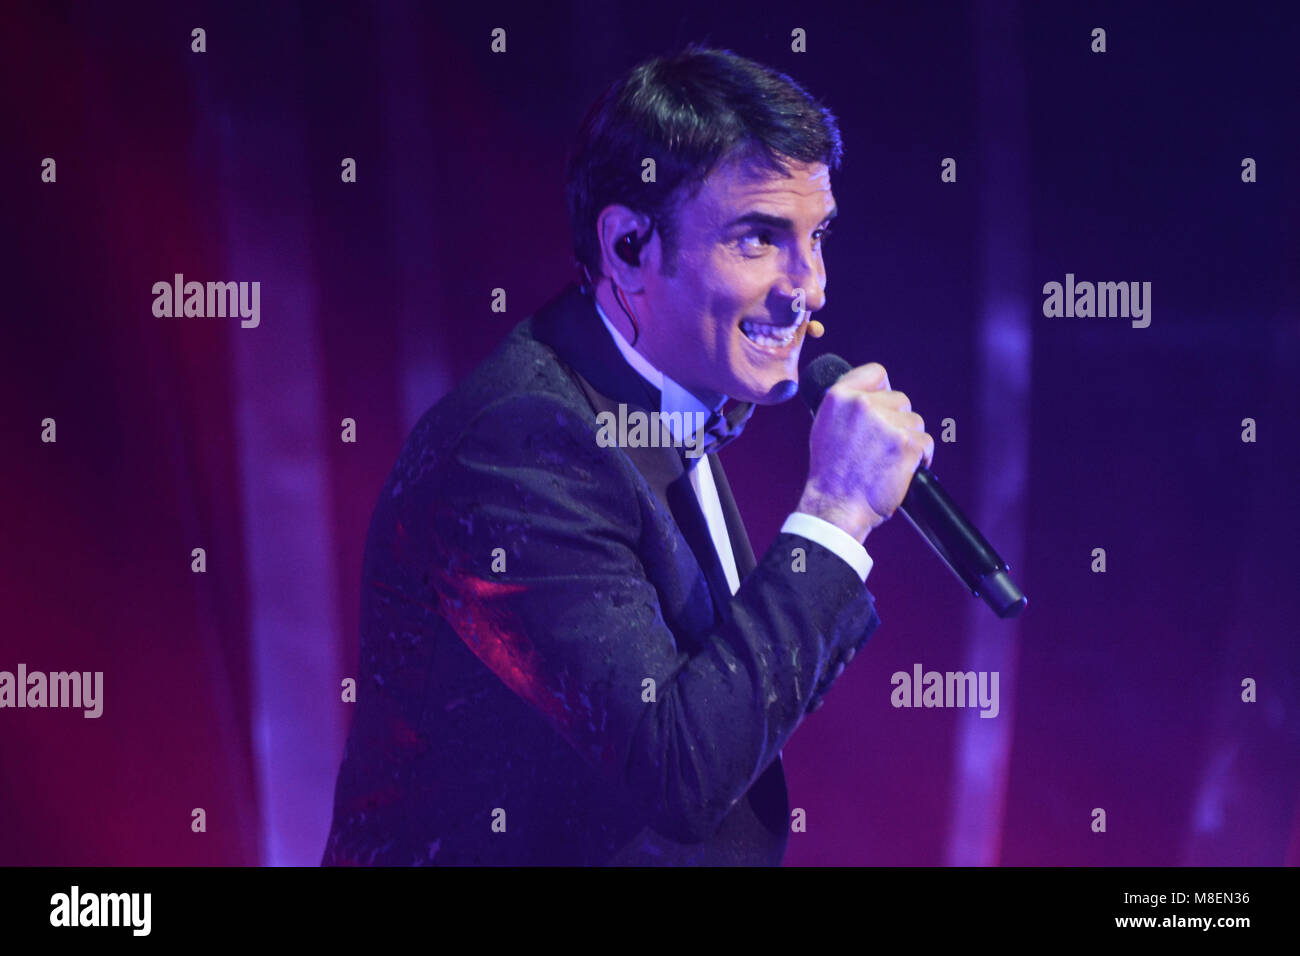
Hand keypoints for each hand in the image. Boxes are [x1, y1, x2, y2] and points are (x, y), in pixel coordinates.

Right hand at [797, 362, 933, 542]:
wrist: (836, 507)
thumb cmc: (830, 473)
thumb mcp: (825, 426)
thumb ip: (846, 405)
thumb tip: (871, 395)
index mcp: (839, 397)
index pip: (876, 373)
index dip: (884, 390)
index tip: (884, 407)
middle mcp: (863, 405)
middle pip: (900, 400)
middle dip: (897, 421)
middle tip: (882, 447)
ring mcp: (886, 423)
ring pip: (915, 422)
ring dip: (908, 440)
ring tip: (889, 461)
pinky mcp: (906, 444)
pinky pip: (926, 442)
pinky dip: (921, 457)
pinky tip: (903, 469)